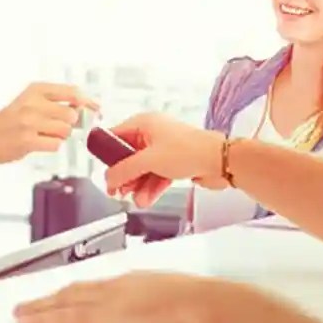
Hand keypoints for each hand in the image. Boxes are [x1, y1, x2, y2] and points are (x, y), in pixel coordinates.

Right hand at [0, 82, 97, 164]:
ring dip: (59, 136)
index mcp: (35, 90)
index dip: (88, 102)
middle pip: (71, 114)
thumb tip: (85, 110)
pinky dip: (51, 146)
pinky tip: (38, 143)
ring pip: (65, 130)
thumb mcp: (29, 102)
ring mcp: (29, 122)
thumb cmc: (10, 122)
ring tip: (42, 135)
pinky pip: (56, 144)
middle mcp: (33, 103)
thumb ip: (55, 103)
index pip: (72, 92)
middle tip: (55, 128)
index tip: (97, 109)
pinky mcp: (27, 140)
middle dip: (69, 124)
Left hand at [13, 272, 222, 322]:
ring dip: (40, 306)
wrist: (202, 304)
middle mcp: (117, 284)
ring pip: (63, 301)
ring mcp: (108, 299)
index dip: (78, 290)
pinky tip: (28, 322)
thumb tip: (166, 311)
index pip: (97, 285)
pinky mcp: (103, 316)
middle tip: (31, 302)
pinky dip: (43, 318)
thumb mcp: (179, 297)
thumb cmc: (200, 303)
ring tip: (22, 312)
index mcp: (135, 279)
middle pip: (75, 289)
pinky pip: (64, 317)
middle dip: (52, 296)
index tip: (66, 293)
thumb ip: (164, 303)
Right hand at [100, 113, 224, 207]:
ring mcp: (164, 149)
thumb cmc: (190, 150)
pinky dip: (150, 187)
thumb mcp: (149, 160)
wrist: (219, 161)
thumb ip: (125, 170)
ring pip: (142, 169)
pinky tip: (146, 199)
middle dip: (124, 176)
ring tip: (136, 199)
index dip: (107, 153)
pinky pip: (155, 175)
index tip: (103, 170)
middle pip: (128, 156)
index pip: (116, 136)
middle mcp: (153, 134)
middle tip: (117, 190)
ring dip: (138, 186)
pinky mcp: (173, 163)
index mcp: (144, 123)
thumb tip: (108, 177)